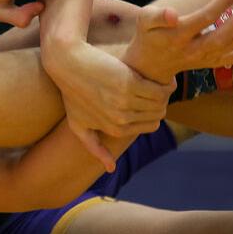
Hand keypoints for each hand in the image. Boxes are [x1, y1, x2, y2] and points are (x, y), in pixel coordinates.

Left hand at [46, 42, 175, 170]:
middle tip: (156, 89)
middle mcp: (121, 119)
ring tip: (160, 83)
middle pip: (158, 114)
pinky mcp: (129, 83)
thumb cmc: (72, 93)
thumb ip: (94, 147)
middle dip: (161, 103)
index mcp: (114, 129)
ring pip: (161, 102)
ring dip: (165, 93)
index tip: (151, 100)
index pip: (151, 126)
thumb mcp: (78, 124)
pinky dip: (165, 84)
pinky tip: (163, 78)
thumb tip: (111, 169)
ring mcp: (126, 101)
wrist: (67, 64)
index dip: (153, 113)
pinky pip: (159, 89)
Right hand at [122, 0, 232, 83]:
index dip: (224, 1)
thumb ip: (157, 16)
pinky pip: (229, 61)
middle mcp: (191, 50)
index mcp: (177, 36)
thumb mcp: (144, 21)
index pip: (205, 17)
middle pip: (220, 35)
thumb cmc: (147, 34)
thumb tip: (172, 14)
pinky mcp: (207, 64)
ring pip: (227, 48)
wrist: (148, 64)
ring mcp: (200, 59)